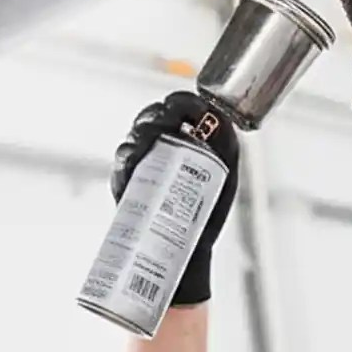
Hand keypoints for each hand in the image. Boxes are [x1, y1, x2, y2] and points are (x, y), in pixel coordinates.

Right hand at [111, 91, 239, 305]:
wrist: (189, 249)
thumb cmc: (207, 211)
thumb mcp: (227, 173)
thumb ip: (227, 144)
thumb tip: (223, 119)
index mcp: (184, 138)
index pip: (179, 107)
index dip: (184, 101)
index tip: (195, 108)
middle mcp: (160, 146)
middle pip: (153, 114)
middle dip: (161, 113)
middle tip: (171, 120)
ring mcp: (142, 162)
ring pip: (136, 134)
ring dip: (144, 130)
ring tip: (153, 136)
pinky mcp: (127, 181)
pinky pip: (124, 162)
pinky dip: (128, 155)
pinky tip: (135, 155)